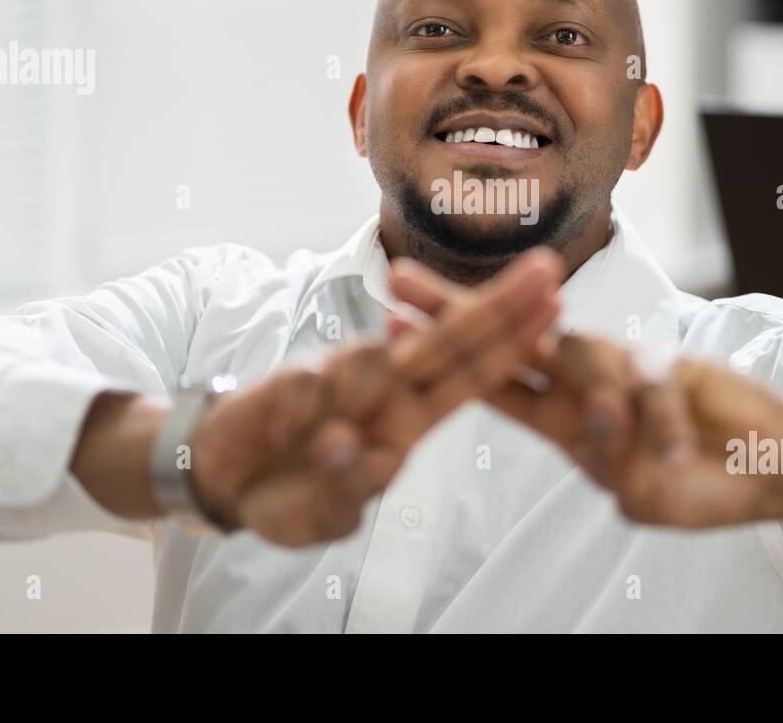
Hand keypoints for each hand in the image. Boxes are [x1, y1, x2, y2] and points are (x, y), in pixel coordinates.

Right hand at [188, 248, 562, 545]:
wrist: (226, 477)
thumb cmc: (294, 492)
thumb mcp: (328, 512)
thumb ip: (344, 484)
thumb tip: (342, 443)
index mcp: (410, 420)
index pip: (474, 376)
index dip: (515, 342)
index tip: (556, 308)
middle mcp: (387, 389)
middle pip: (449, 342)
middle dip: (497, 306)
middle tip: (546, 268)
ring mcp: (344, 378)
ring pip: (377, 358)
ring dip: (382, 370)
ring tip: (353, 429)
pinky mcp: (296, 377)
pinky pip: (308, 385)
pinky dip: (305, 406)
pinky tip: (289, 434)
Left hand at [387, 262, 782, 527]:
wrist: (769, 468)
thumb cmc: (698, 482)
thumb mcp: (641, 491)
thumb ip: (608, 463)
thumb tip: (589, 443)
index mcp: (565, 418)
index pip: (493, 378)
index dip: (446, 352)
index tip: (392, 325)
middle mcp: (585, 383)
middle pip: (510, 336)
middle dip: (455, 309)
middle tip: (400, 278)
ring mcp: (624, 366)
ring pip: (584, 354)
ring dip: (594, 396)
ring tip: (611, 435)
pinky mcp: (672, 362)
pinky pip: (652, 385)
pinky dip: (661, 421)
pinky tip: (674, 454)